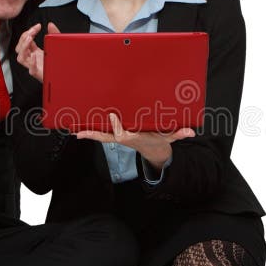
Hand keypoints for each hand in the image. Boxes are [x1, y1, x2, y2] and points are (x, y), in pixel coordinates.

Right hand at [15, 22, 60, 82]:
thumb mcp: (58, 46)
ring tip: (30, 39)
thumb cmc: (61, 63)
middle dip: (23, 38)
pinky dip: (32, 63)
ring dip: (23, 47)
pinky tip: (34, 56)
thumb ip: (55, 35)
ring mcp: (35, 67)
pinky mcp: (40, 75)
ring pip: (21, 59)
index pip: (26, 41)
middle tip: (32, 32)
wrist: (68, 78)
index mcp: (35, 52)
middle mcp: (33, 59)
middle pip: (19, 49)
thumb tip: (50, 24)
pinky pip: (32, 70)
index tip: (38, 26)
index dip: (29, 32)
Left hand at [76, 113, 194, 169]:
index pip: (123, 133)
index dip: (117, 126)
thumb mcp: (169, 136)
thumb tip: (190, 132)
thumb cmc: (159, 139)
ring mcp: (118, 137)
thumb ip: (179, 133)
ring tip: (74, 130)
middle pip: (106, 137)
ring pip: (101, 136)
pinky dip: (91, 131)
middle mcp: (124, 137)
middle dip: (94, 134)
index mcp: (134, 137)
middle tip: (80, 132)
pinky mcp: (116, 135)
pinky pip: (102, 133)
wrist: (153, 149)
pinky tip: (79, 128)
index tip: (112, 116)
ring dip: (88, 132)